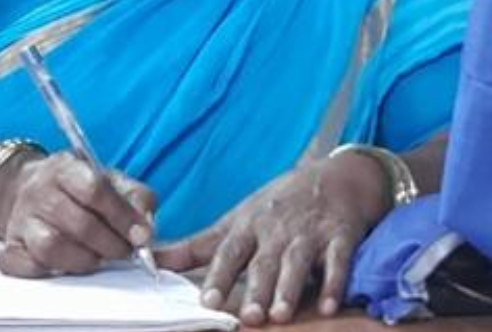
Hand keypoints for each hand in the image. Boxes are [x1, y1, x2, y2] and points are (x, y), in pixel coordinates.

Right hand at [0, 152, 155, 277]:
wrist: (30, 189)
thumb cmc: (78, 189)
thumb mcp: (112, 181)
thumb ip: (137, 200)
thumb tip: (148, 230)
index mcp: (66, 168)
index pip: (94, 189)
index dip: (122, 216)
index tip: (141, 236)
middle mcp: (39, 191)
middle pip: (78, 223)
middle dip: (110, 244)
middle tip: (124, 252)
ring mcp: (21, 221)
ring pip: (51, 248)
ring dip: (82, 260)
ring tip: (95, 258)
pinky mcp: (9, 248)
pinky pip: (24, 267)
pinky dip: (46, 272)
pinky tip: (63, 266)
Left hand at [156, 154, 387, 325]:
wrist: (337, 175)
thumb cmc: (278, 204)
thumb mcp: (236, 218)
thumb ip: (196, 246)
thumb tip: (151, 258)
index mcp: (248, 226)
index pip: (229, 251)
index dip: (218, 275)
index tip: (207, 299)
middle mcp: (276, 229)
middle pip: (264, 262)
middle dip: (255, 288)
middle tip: (248, 317)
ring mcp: (309, 232)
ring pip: (297, 262)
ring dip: (288, 288)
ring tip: (280, 314)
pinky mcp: (340, 236)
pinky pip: (338, 262)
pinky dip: (334, 284)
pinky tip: (328, 306)